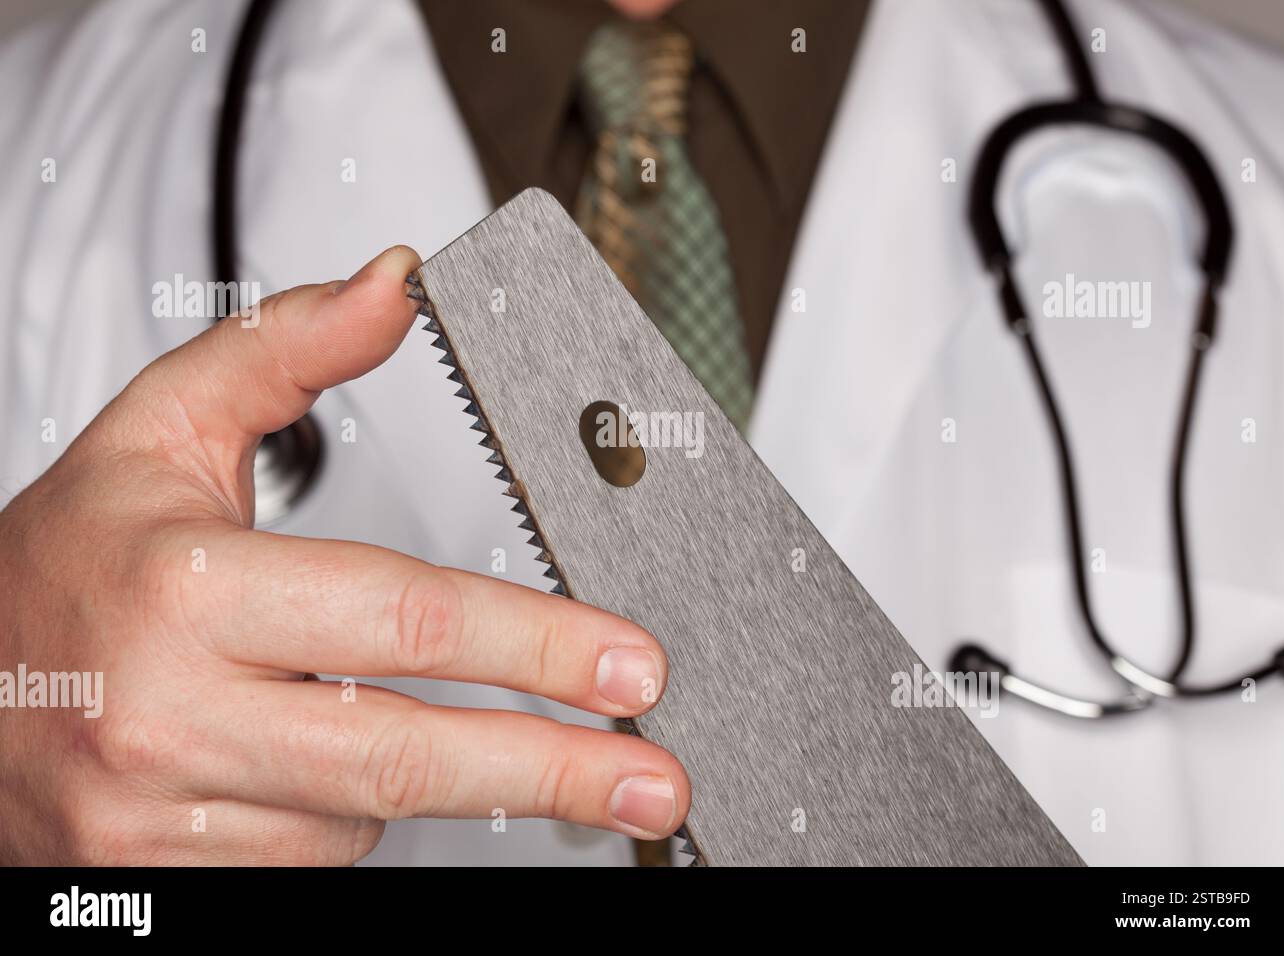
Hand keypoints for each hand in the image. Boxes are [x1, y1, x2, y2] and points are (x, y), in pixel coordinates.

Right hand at [0, 247, 688, 864]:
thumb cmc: (69, 562)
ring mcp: (164, 816)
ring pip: (367, 814)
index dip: (534, 645)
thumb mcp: (161, 427)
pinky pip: (319, 858)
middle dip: (554, 768)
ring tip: (441, 727)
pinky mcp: (167, 878)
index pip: (402, 621)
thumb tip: (395, 283)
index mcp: (186, 590)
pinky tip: (335, 763)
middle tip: (654, 776)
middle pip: (407, 755)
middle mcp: (172, 714)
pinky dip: (358, 814)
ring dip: (432, 775)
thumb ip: (286, 348)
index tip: (628, 663)